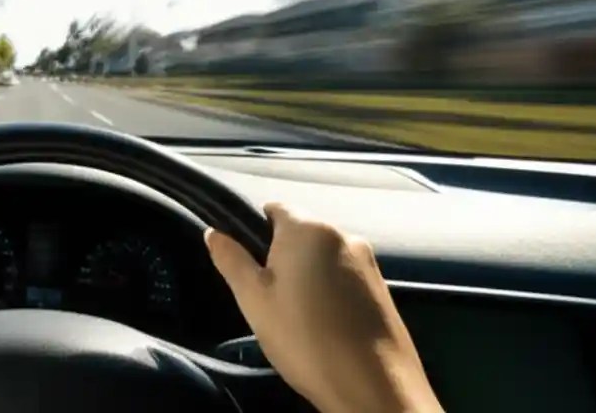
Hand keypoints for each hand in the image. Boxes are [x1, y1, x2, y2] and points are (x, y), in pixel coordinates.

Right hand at [205, 203, 442, 412]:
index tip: (248, 265)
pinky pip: (345, 277)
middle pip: (300, 234)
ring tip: (297, 316)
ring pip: (323, 258)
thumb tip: (213, 232)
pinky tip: (324, 324)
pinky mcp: (383, 288)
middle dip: (282, 256)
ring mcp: (368, 261)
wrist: (373, 386)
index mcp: (308, 229)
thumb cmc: (305, 338)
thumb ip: (232, 260)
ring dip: (307, 276)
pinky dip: (330, 292)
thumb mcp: (254, 300)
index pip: (274, 208)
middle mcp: (343, 234)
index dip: (255, 231)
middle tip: (268, 297)